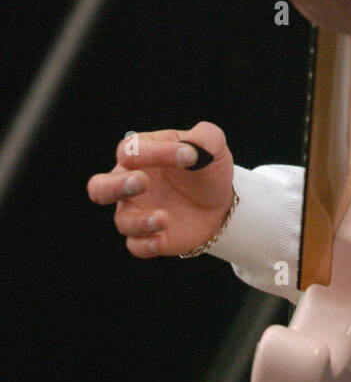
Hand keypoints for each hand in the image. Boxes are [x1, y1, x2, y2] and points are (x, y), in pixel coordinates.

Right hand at [86, 123, 234, 257]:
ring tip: (164, 217)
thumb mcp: (212, 142)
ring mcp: (137, 212)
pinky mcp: (149, 237)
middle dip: (116, 186)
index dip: (155, 151)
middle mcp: (130, 184)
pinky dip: (146, 245)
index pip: (131, 151)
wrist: (221, 200)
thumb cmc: (206, 165)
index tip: (190, 156)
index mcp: (141, 154)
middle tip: (142, 182)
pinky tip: (162, 239)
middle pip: (99, 187)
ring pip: (122, 221)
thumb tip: (190, 149)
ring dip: (140, 221)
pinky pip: (136, 246)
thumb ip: (204, 136)